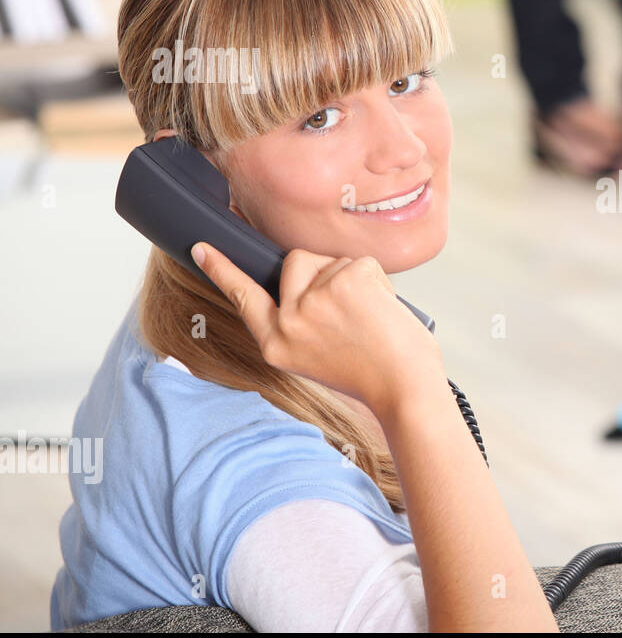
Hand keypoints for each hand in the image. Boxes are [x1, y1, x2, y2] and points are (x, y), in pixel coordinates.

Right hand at [191, 242, 442, 420]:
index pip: (243, 298)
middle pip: (295, 262)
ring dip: (352, 278)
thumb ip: (301, 320)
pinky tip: (382, 309)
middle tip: (349, 309)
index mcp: (276, 344)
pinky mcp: (346, 282)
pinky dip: (377, 280)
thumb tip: (308, 278)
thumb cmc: (370, 374)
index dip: (222, 271)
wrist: (404, 389)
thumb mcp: (315, 355)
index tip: (201, 248)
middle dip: (322, 271)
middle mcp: (289, 321)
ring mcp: (315, 299)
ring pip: (330, 260)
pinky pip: (359, 262)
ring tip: (368, 316)